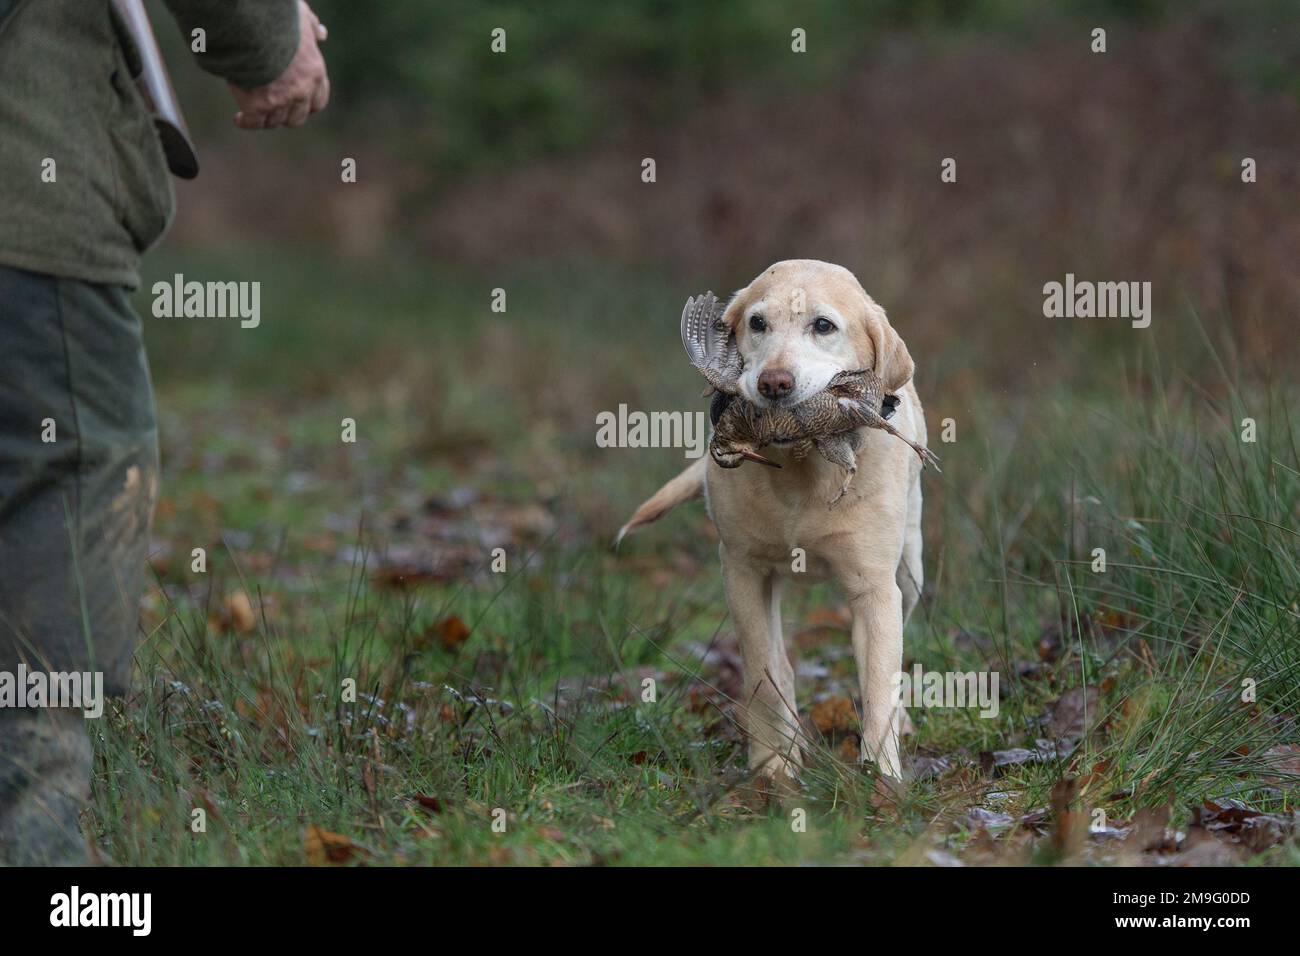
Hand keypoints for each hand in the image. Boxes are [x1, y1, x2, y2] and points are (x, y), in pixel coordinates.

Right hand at [228, 1, 329, 129]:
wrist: (251, 27)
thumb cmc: (275, 17)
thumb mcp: (300, 17)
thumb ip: (311, 27)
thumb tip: (322, 33)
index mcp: (314, 73)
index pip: (318, 102)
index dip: (306, 105)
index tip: (296, 102)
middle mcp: (301, 91)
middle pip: (297, 118)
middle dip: (286, 116)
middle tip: (272, 108)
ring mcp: (281, 101)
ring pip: (275, 121)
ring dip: (265, 119)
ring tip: (252, 113)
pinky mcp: (259, 106)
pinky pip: (253, 122)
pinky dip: (246, 122)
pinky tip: (239, 119)